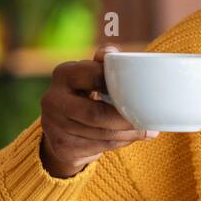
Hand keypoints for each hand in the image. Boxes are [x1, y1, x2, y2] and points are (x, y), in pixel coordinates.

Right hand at [38, 44, 159, 177]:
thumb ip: (106, 63)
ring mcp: (54, 125)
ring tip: (146, 130)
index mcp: (64, 73)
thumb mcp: (92, 74)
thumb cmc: (86, 93)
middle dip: (126, 120)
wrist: (61, 128)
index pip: (96, 78)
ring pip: (101, 134)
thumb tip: (115, 53)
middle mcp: (53, 99)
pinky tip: (129, 138)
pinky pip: (98, 147)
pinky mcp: (62, 146)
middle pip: (97, 114)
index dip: (119, 86)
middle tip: (148, 120)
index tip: (140, 92)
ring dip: (128, 134)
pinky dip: (119, 144)